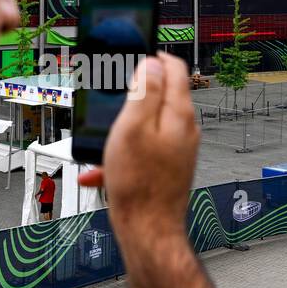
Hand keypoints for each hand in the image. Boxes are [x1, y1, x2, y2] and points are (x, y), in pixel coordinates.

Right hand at [78, 53, 197, 243]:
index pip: (175, 68)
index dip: (152, 56)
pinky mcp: (168, 167)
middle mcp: (184, 129)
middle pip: (161, 94)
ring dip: (123, 127)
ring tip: (102, 141)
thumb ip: (145, 91)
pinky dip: (123, 154)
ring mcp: (178, 149)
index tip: (132, 56)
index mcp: (178, 114)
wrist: (147, 231)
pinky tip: (102, 170)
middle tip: (110, 97)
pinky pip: (143, 150)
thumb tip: (153, 62)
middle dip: (133, 93)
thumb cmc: (139, 185)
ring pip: (148, 124)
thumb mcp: (132, 128)